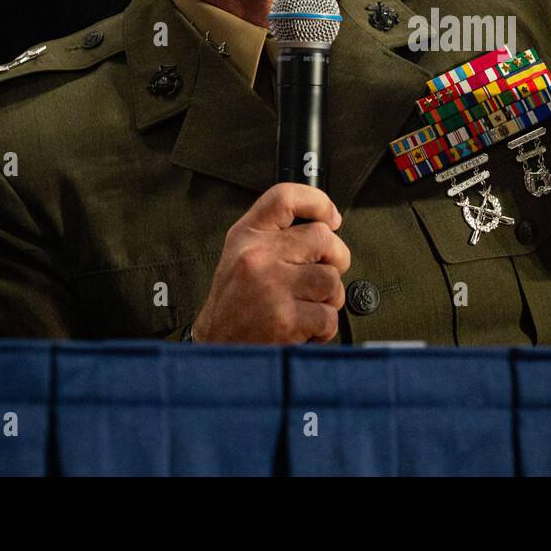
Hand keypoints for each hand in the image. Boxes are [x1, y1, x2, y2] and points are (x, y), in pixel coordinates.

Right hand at [192, 183, 348, 343]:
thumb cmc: (234, 306)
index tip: (331, 217)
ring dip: (328, 298)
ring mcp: (272, 287)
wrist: (216, 353)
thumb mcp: (241, 256)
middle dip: (334, 259)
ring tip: (305, 307)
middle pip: (323, 237)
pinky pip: (329, 316)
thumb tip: (327, 224)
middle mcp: (257, 257)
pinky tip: (301, 329)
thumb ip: (276, 236)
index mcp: (246, 236)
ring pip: (332, 279)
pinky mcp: (285, 319)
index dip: (317, 202)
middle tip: (319, 277)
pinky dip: (322, 329)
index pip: (285, 197)